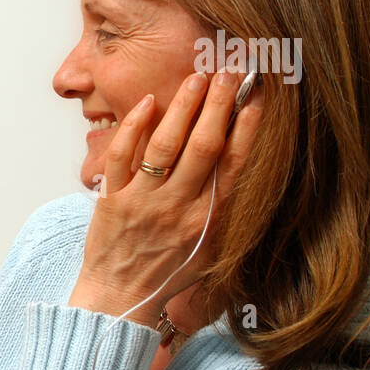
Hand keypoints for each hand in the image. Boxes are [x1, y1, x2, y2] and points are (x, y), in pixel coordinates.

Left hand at [68, 71, 263, 326]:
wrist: (119, 298)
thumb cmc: (169, 272)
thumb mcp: (211, 247)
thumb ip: (227, 209)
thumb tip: (244, 163)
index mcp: (210, 220)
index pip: (235, 165)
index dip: (248, 128)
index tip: (257, 97)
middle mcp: (179, 209)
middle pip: (204, 147)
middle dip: (219, 105)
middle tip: (230, 71)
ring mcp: (143, 203)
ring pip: (165, 146)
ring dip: (183, 108)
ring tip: (197, 78)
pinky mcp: (112, 200)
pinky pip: (122, 156)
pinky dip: (134, 127)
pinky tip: (149, 103)